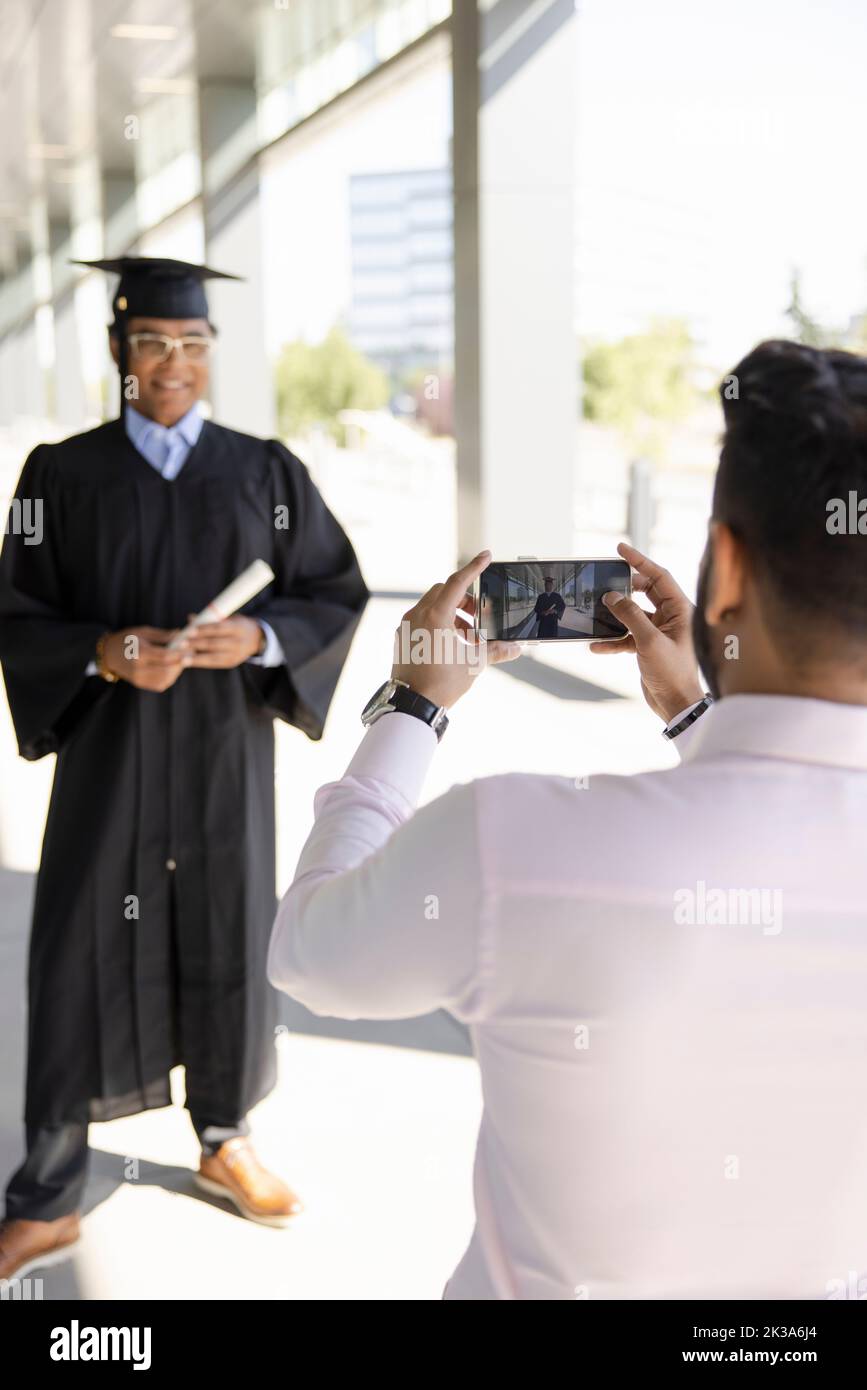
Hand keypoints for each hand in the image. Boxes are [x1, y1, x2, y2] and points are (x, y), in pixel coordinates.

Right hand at [101, 626, 188, 691]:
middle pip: (168, 670)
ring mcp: (139, 679)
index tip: (191, 647)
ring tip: (180, 660)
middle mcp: (138, 668)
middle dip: (181, 663)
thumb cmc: (127, 639)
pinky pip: (160, 685)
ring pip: (166, 679)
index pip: (166, 656)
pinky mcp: (140, 684)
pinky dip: (169, 678)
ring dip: (177, 671)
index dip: (181, 652)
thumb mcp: (144, 632)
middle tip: (189, 655)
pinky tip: (171, 668)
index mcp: (139, 653)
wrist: (109, 653)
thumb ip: (164, 635)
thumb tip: (183, 635)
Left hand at [181, 615, 264, 668]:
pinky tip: (188, 662)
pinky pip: (214, 663)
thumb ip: (210, 619)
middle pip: (215, 644)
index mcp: (238, 628)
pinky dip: (200, 663)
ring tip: (182, 658)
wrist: (257, 639)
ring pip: (213, 657)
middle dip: (197, 644)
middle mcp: (238, 643)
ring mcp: (236, 655)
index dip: (204, 630)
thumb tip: (191, 618)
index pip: (219, 628)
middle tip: (181, 644)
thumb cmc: (237, 625)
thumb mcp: (228, 618)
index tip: (189, 631)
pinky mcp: (231, 663)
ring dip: (196, 658)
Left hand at [391, 550, 520, 708]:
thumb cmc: (442, 682)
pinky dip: (438, 622)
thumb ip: (496, 650)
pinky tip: (451, 643)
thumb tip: (515, 648)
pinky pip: (421, 619)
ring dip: (452, 612)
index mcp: (435, 615)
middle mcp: (417, 615)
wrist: (412, 704)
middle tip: (480, 615)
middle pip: (444, 592)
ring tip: (468, 636)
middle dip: (464, 599)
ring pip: (432, 605)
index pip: (458, 582)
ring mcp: (406, 625)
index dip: (474, 568)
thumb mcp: (474, 663)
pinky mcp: (402, 637)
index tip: (485, 556)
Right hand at [589, 541, 703, 722]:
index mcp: (681, 610)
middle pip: (645, 591)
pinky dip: (612, 640)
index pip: (659, 576)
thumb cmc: (673, 673)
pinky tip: (597, 645)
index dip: (640, 561)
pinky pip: (627, 636)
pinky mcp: (648, 647)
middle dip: (625, 587)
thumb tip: (612, 597)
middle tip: (607, 582)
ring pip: (633, 614)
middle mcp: (672, 617)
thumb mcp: (650, 641)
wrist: (677, 705)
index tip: (621, 549)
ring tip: (597, 612)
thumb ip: (630, 615)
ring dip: (615, 615)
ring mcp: (659, 632)